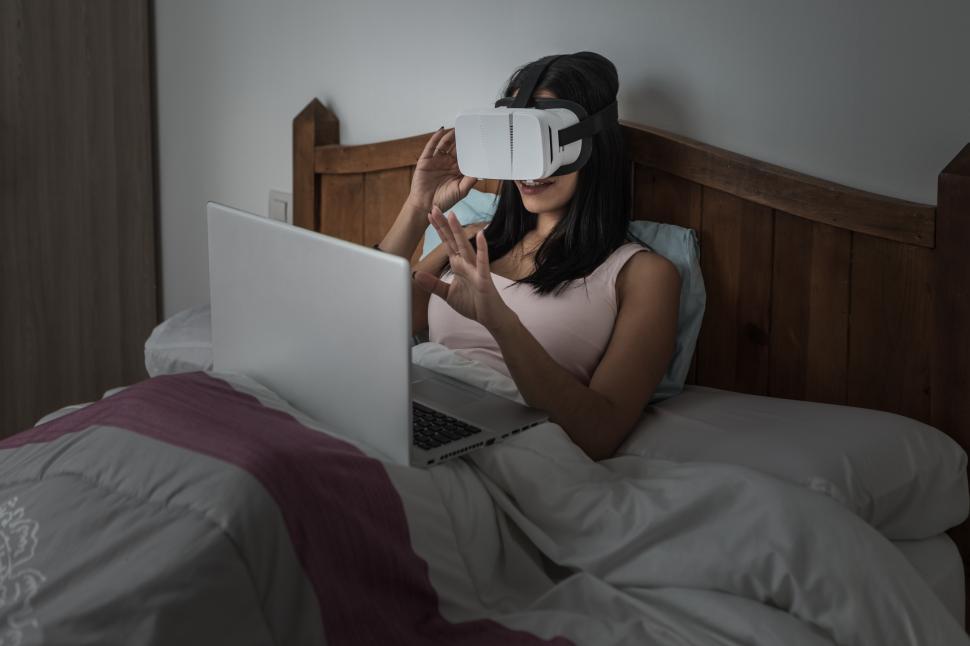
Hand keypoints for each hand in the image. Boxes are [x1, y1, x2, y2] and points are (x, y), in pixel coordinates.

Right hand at [408, 128, 476, 213]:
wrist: (426, 206)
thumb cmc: (444, 200)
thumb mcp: (461, 190)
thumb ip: (471, 180)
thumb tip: (480, 170)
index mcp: (456, 170)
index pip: (465, 155)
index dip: (470, 148)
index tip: (478, 140)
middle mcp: (447, 164)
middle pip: (456, 147)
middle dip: (462, 139)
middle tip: (469, 129)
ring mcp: (436, 161)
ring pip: (444, 144)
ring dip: (451, 136)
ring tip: (457, 128)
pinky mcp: (425, 160)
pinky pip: (431, 146)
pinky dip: (436, 137)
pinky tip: (442, 131)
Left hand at [413, 206, 514, 332]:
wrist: (490, 317)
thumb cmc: (473, 303)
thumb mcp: (447, 294)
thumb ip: (432, 284)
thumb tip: (416, 274)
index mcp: (458, 265)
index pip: (446, 243)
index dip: (438, 229)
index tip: (429, 215)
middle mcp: (467, 263)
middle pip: (453, 240)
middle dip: (444, 225)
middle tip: (435, 207)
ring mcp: (476, 269)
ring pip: (466, 247)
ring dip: (459, 232)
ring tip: (452, 216)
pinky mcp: (484, 278)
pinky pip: (483, 262)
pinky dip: (482, 249)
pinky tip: (481, 236)